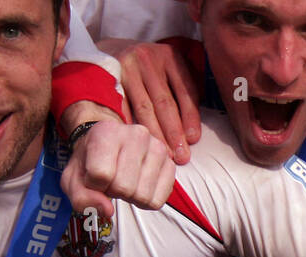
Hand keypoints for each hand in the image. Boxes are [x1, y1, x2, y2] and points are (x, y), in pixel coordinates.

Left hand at [60, 119, 175, 217]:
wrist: (109, 145)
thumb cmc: (91, 161)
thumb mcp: (73, 178)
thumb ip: (81, 198)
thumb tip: (107, 210)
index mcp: (107, 132)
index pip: (101, 174)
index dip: (94, 185)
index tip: (94, 177)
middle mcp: (136, 135)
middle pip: (124, 188)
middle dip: (114, 192)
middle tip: (111, 180)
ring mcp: (157, 148)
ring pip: (142, 196)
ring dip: (130, 197)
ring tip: (124, 181)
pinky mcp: (170, 164)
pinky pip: (157, 201)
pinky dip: (145, 201)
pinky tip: (139, 185)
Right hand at [100, 38, 201, 164]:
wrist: (118, 51)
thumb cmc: (154, 70)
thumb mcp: (175, 72)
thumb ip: (186, 94)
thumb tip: (193, 134)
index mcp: (171, 57)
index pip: (185, 91)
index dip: (190, 117)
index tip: (193, 140)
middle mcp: (149, 59)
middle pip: (164, 102)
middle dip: (174, 132)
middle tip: (180, 156)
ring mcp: (128, 68)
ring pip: (144, 108)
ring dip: (155, 134)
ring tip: (163, 155)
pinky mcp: (111, 78)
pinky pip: (122, 107)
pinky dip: (130, 126)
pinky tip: (137, 143)